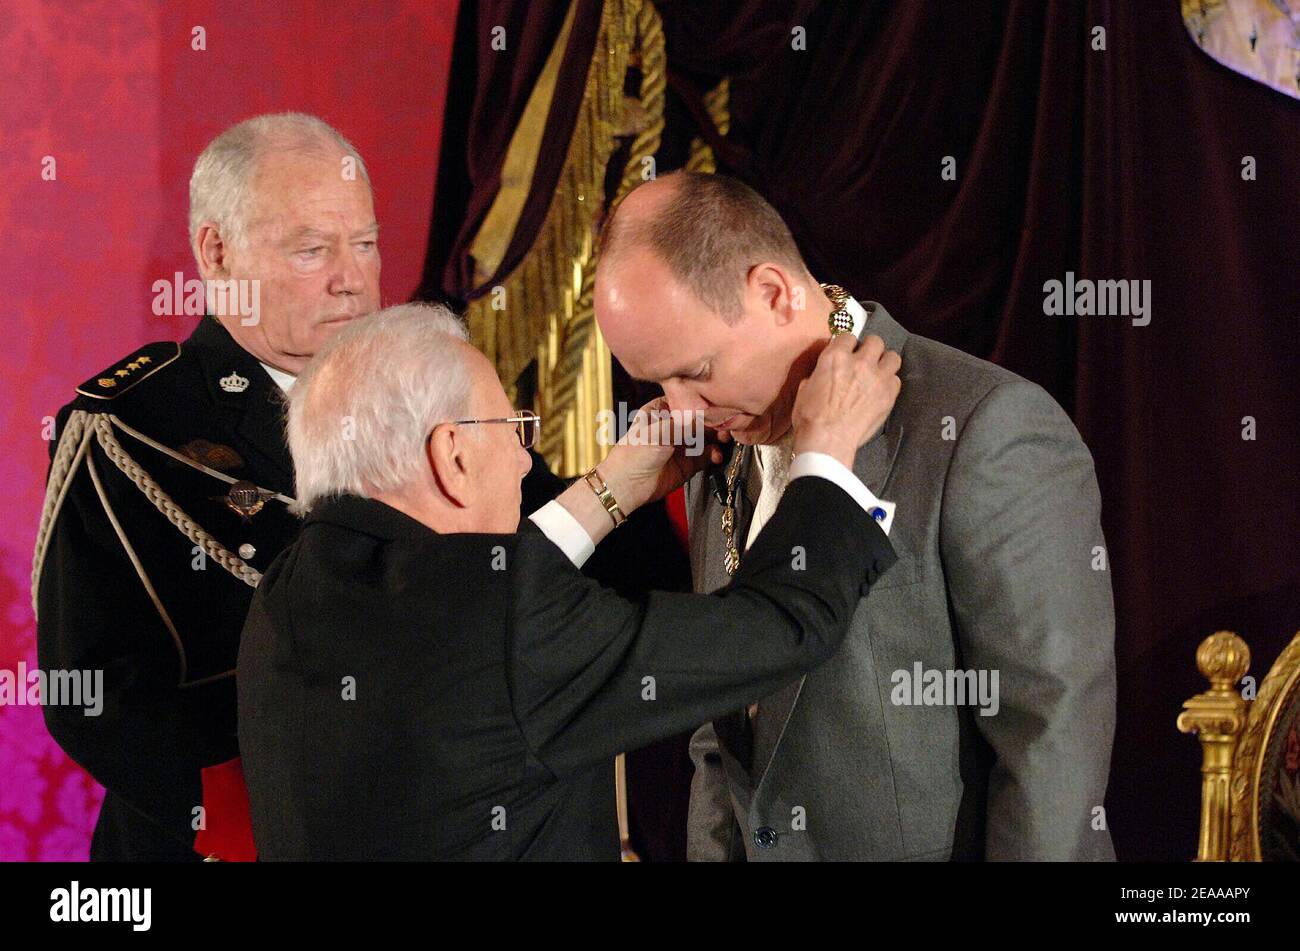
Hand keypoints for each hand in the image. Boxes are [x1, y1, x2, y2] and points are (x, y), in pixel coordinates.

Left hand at [598, 397, 726, 510]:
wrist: (627, 486)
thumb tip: (707, 418)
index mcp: (662, 411)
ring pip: (708, 437)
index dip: (703, 405)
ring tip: (723, 441)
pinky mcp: (690, 463)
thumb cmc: (633, 455)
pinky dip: (715, 455)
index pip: (688, 402)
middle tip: (725, 426)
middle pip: (702, 419)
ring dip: (718, 439)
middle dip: (715, 423)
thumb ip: (684, 424)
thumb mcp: (658, 433)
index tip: (718, 408)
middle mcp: (675, 426)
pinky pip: (708, 456)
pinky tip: (716, 455)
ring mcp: (683, 444)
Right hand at [792, 333, 900, 467]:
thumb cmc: (811, 419)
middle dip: (870, 348)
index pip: (848, 336)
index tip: (847, 351)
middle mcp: (859, 362)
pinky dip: (889, 383)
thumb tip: (824, 372)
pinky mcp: (888, 395)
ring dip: (885, 362)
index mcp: (835, 357)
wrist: (827, 441)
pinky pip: (896, 380)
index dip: (847, 345)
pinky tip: (880, 391)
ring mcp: (877, 378)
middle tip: (865, 359)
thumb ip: (820, 373)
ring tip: (878, 372)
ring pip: (893, 357)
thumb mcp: (805, 388)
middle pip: (875, 341)